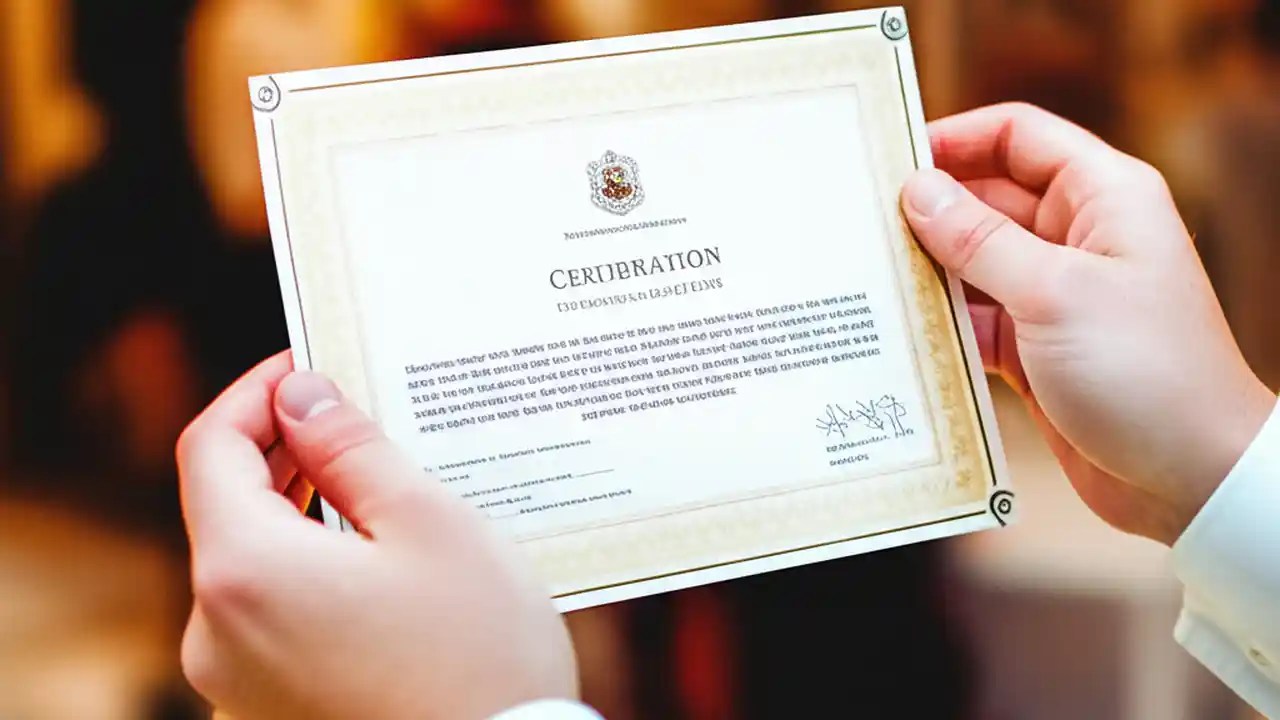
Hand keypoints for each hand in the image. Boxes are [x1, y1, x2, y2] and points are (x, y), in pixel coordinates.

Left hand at [176, 352, 576, 718]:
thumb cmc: (479, 655)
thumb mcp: (428, 524)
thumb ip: (351, 449)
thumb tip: (300, 395)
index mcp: (244, 570)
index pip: (210, 446)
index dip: (257, 392)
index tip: (309, 366)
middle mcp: (216, 631)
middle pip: (228, 505)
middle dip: (285, 448)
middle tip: (356, 413)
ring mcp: (236, 681)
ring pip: (253, 562)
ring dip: (301, 510)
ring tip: (375, 480)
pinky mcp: (268, 709)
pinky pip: (273, 615)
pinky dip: (311, 570)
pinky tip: (373, 557)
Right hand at [901, 103, 1274, 544]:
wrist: (1193, 478)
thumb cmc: (1147, 371)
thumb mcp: (1054, 293)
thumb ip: (979, 239)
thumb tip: (918, 191)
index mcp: (1103, 198)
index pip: (1018, 137)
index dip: (956, 140)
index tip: (893, 160)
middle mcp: (1080, 237)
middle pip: (987, 200)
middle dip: (929, 210)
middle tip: (861, 225)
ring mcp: (1056, 295)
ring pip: (974, 264)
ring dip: (928, 272)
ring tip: (867, 277)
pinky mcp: (1037, 349)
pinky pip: (975, 322)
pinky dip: (941, 327)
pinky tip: (897, 332)